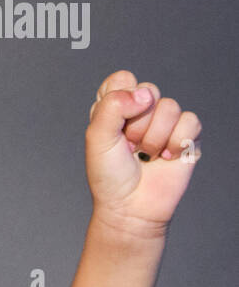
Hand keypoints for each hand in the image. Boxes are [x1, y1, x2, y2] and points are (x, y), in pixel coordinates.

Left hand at [85, 69, 201, 238]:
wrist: (130, 207)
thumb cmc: (109, 174)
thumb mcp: (97, 137)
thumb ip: (112, 107)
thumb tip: (145, 94)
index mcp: (115, 106)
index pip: (122, 79)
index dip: (120, 98)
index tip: (113, 124)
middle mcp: (140, 111)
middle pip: (148, 90)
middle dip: (136, 122)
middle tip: (128, 145)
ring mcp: (165, 123)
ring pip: (170, 106)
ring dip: (154, 137)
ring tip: (145, 155)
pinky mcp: (187, 136)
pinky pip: (191, 121)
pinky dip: (176, 142)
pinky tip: (166, 157)